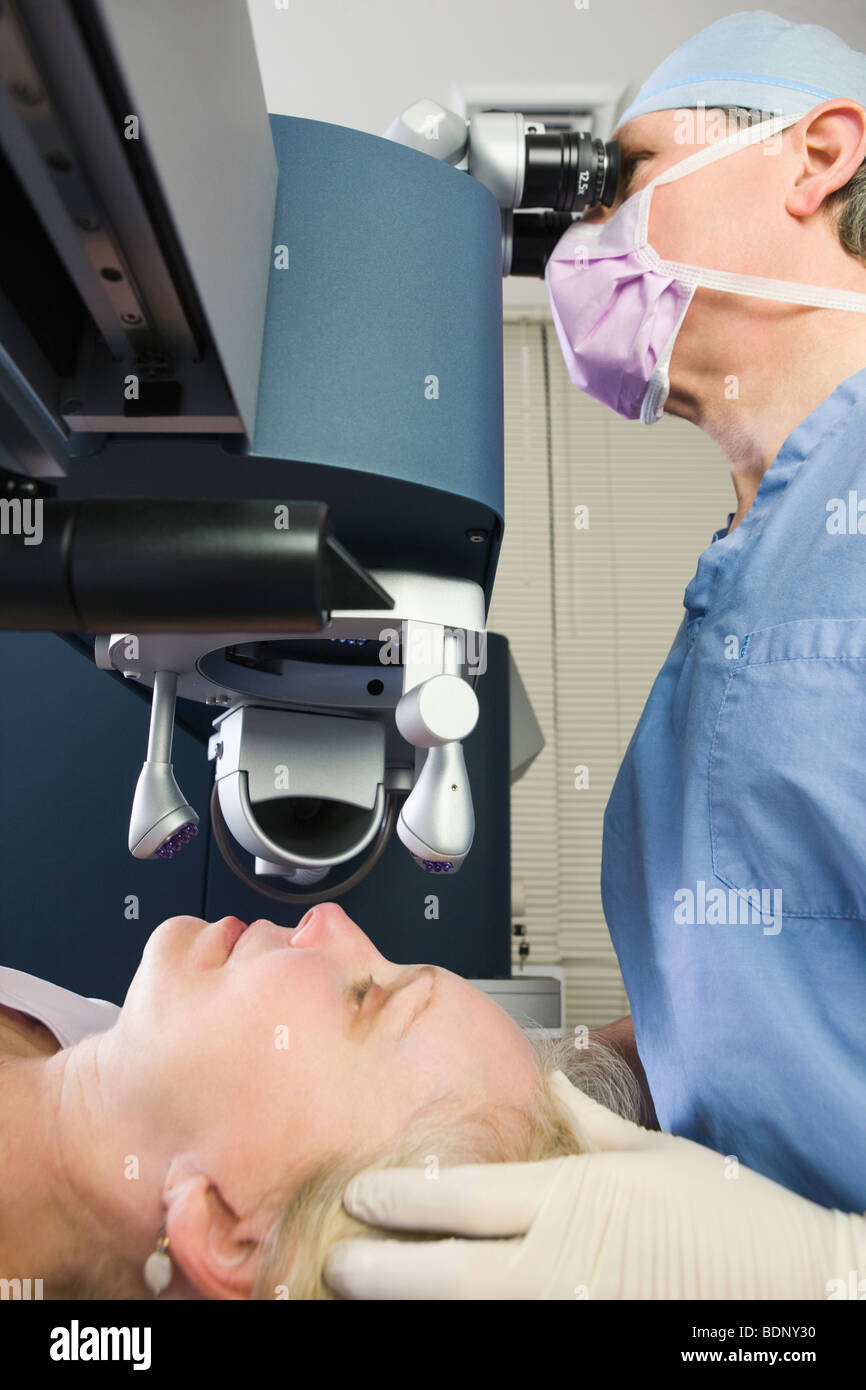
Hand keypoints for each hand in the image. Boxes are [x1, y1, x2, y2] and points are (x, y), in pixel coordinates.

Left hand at [323, 1071, 864, 1298]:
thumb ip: (591, 1122)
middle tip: (339, 1264)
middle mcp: (563, 1262)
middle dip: (382, 1270)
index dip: (403, 1200)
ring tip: (369, 1299)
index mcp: (577, 1198)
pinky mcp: (587, 1340)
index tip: (366, 1196)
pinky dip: (469, 1326)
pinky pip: (509, 1335)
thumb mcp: (658, 1152)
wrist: (795, 1289)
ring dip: (413, 1308)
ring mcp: (572, 1313)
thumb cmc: (731, 1216)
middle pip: (448, 1272)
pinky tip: (442, 1319)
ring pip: (468, 1315)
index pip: (464, 1200)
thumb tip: (550, 1085)